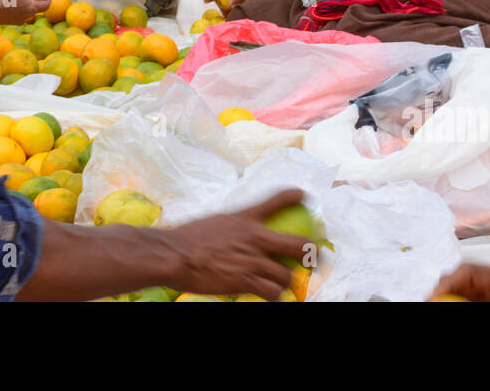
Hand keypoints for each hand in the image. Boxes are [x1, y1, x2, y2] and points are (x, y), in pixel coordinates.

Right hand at [162, 189, 310, 299]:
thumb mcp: (216, 220)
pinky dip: (272, 295)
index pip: (276, 200)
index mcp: (246, 217)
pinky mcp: (247, 281)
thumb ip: (233, 224)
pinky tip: (268, 295)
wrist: (175, 256)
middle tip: (313, 256)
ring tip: (279, 282)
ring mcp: (253, 261)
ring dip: (284, 280)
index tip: (303, 195)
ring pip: (286, 275)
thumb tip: (237, 229)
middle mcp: (255, 237)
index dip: (293, 195)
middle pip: (298, 244)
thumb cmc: (189, 238)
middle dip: (311, 252)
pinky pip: (272, 293)